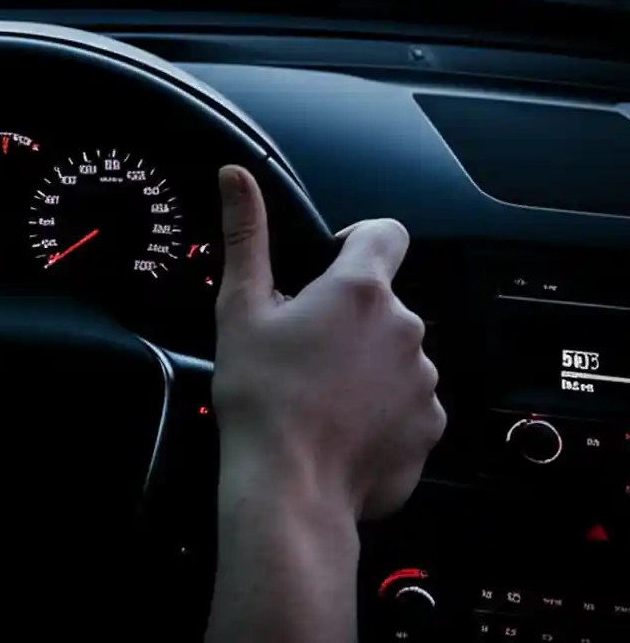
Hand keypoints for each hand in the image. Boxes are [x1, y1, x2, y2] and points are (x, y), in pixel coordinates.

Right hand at [211, 165, 443, 518]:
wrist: (289, 488)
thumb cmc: (261, 401)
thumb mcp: (240, 309)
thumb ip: (245, 235)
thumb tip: (236, 179)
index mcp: (359, 290)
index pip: (385, 232)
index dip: (357, 241)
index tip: (330, 266)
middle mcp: (404, 328)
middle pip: (383, 302)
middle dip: (349, 318)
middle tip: (302, 349)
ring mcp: (423, 378)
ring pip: (395, 353)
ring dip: (366, 364)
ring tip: (319, 393)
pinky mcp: (430, 423)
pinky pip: (407, 402)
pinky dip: (380, 408)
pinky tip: (340, 424)